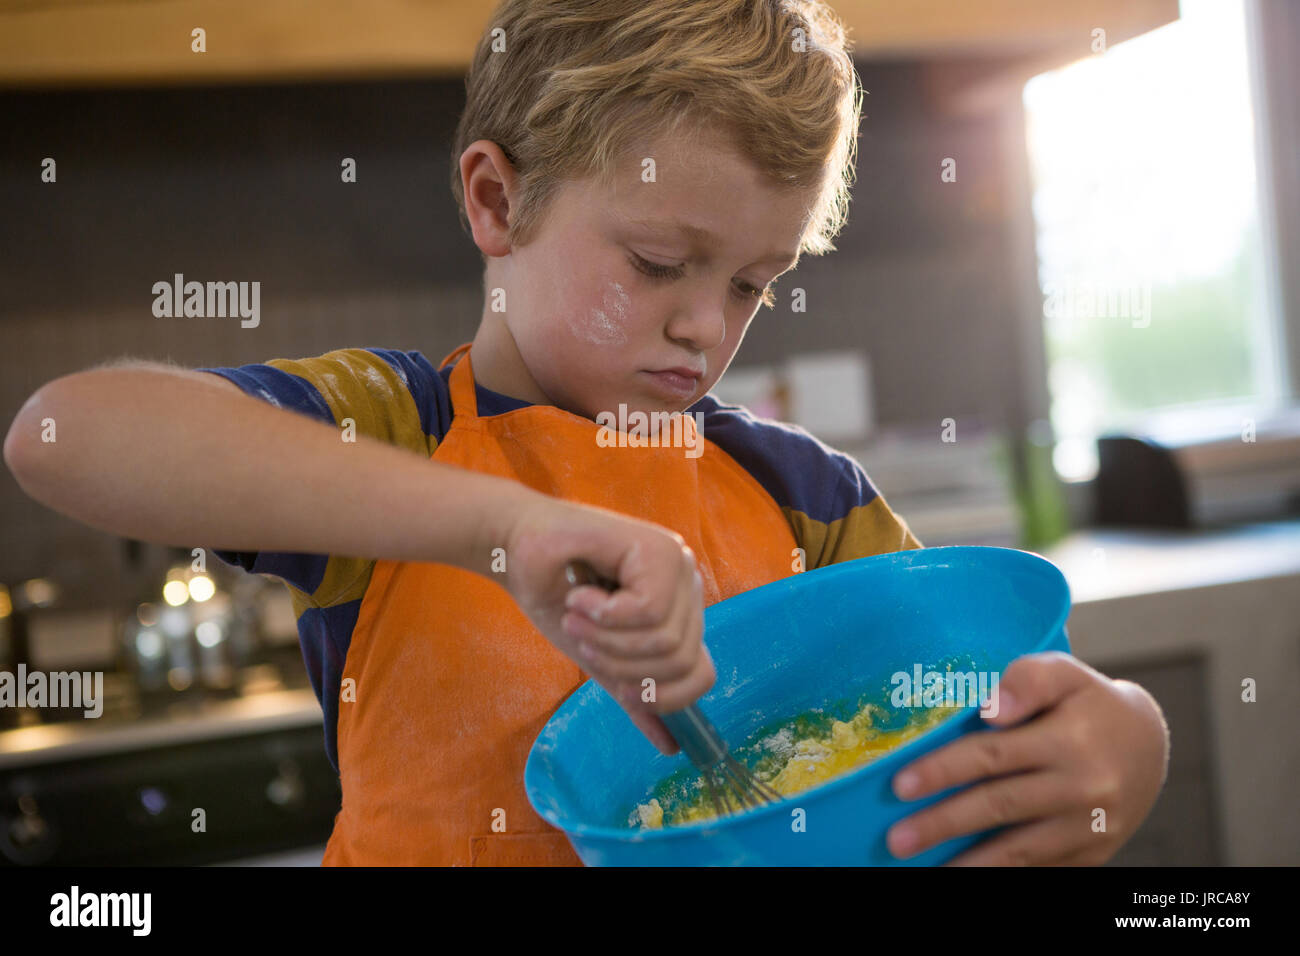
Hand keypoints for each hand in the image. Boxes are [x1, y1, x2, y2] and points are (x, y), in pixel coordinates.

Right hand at [501, 493, 713, 754]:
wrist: (514, 549)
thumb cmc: (553, 595)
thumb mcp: (598, 657)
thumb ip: (634, 693)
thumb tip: (671, 746)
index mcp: (680, 613)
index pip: (701, 675)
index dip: (662, 695)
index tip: (617, 684)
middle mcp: (686, 587)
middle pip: (678, 661)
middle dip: (619, 663)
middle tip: (581, 639)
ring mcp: (676, 564)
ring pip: (664, 640)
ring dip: (606, 639)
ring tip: (576, 617)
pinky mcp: (657, 549)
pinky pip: (648, 611)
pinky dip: (604, 615)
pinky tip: (580, 596)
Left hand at [885, 651, 1169, 864]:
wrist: (1149, 745)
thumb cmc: (1089, 702)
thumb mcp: (1065, 674)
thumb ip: (1026, 679)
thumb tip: (989, 709)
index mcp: (1069, 739)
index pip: (994, 755)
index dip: (945, 770)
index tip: (901, 785)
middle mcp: (1082, 787)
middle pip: (999, 806)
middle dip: (943, 824)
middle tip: (897, 839)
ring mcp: (1089, 827)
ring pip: (1020, 851)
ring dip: (969, 864)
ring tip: (924, 870)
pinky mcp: (1092, 854)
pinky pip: (1041, 869)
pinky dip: (1004, 874)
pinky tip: (968, 873)